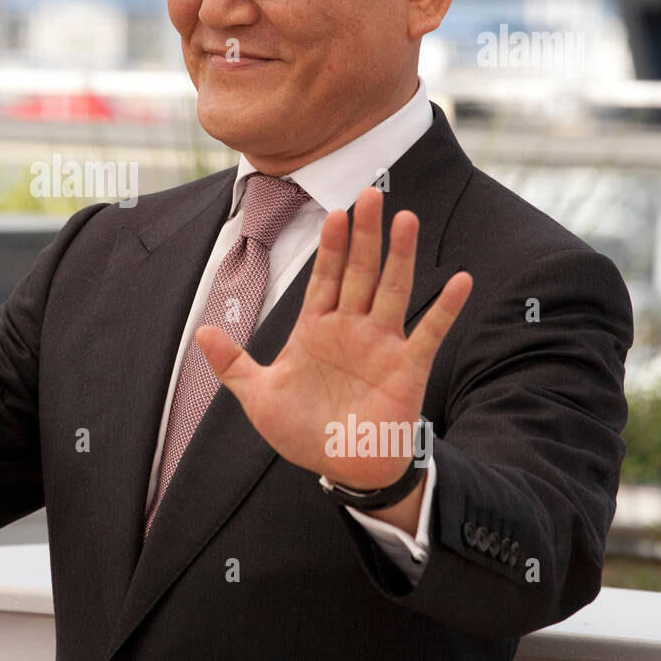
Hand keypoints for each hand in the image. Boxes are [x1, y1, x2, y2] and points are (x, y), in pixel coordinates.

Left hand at [198, 186, 471, 490]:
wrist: (340, 468)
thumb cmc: (302, 431)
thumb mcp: (259, 396)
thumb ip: (232, 363)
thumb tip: (201, 332)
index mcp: (317, 328)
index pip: (325, 277)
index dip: (331, 246)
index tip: (333, 213)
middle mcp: (352, 328)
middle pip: (360, 271)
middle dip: (364, 234)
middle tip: (370, 192)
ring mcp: (381, 345)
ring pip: (392, 290)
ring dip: (400, 255)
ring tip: (406, 219)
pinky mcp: (407, 368)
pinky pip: (429, 332)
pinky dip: (445, 308)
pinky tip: (460, 280)